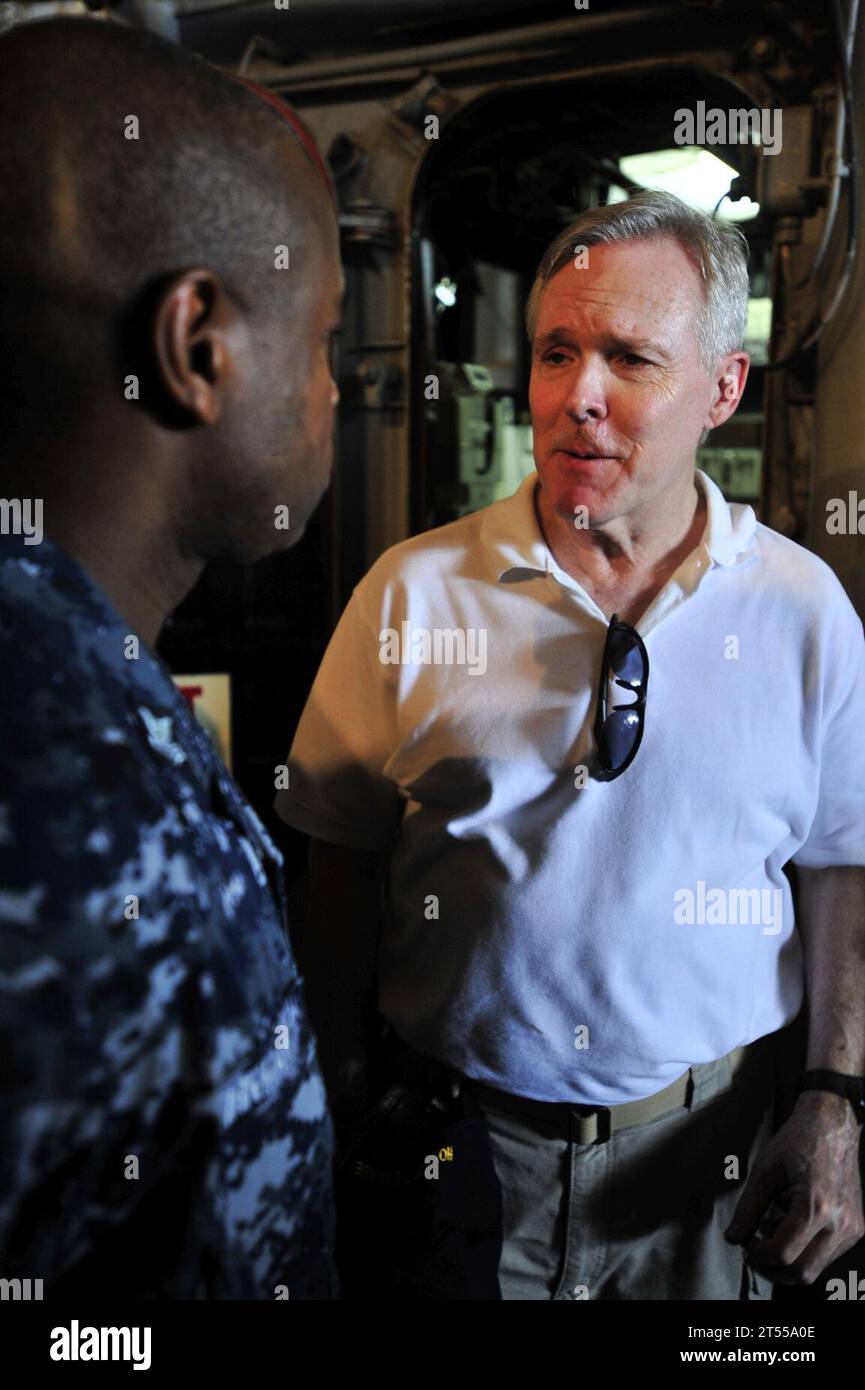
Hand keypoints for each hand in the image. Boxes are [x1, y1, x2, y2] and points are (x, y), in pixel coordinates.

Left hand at [723, 1091, 863, 1284]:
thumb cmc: (797, 1142)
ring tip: (771, 1230)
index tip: (743, 1242)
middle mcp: (840, 1224)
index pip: (782, 1253)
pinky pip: (826, 1256)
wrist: (832, 1124)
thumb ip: (747, 1208)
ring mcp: (852, 1229)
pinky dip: (804, 1252)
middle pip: (801, 1272)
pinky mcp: (856, 1228)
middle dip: (771, 1268)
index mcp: (817, 1207)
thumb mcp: (764, 1171)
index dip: (756, 1254)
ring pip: (815, 1270)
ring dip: (788, 1261)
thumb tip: (733, 1238)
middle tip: (752, 1249)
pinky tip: (790, 1226)